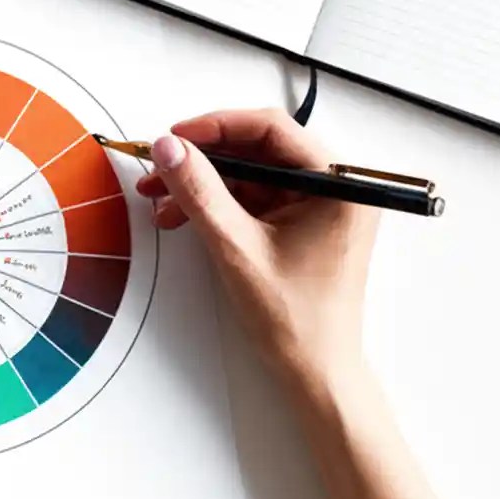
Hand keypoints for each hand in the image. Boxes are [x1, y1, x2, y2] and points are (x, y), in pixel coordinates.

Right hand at [139, 110, 447, 498]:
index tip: (176, 136)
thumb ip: (200, 191)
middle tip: (161, 164)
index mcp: (340, 185)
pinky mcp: (299, 224)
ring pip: (250, 174)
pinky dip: (216, 203)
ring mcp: (317, 206)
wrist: (314, 372)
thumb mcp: (236, 247)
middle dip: (204, 157)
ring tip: (160, 197)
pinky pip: (252, 198)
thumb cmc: (295, 319)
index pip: (272, 129)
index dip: (218, 126)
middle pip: (259, 149)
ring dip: (203, 182)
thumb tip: (169, 147)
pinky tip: (182, 215)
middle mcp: (334, 188)